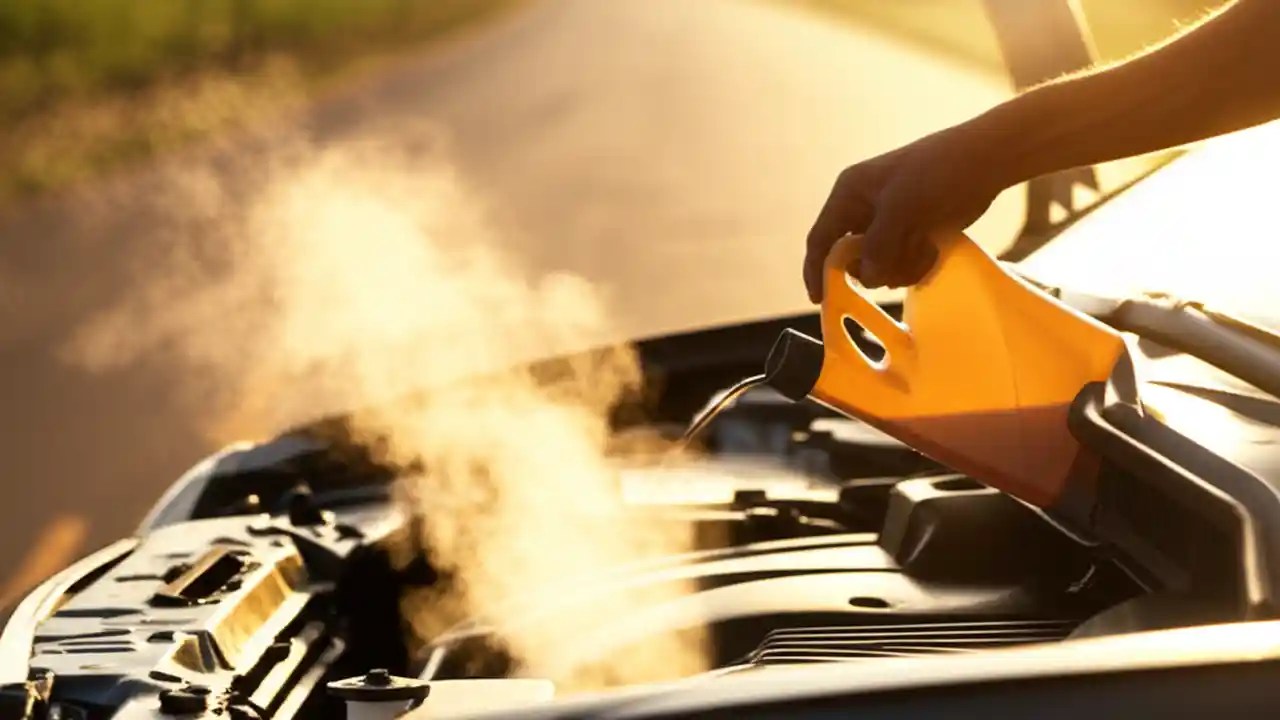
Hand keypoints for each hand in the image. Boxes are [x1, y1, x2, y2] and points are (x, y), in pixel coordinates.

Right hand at [803, 126, 1004, 300]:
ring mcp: (889, 223)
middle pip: (852, 259)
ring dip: (900, 267)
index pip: (821, 239)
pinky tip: (932, 249)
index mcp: (850, 194)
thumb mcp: (901, 208)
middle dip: (874, 268)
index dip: (815, 270)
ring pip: (879, 266)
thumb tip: (866, 277)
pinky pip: (901, 263)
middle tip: (899, 264)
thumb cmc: (937, 174)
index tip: (819, 300)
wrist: (984, 161)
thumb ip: (878, 246)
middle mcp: (863, 210)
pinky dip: (915, 264)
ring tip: (924, 249)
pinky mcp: (911, 233)